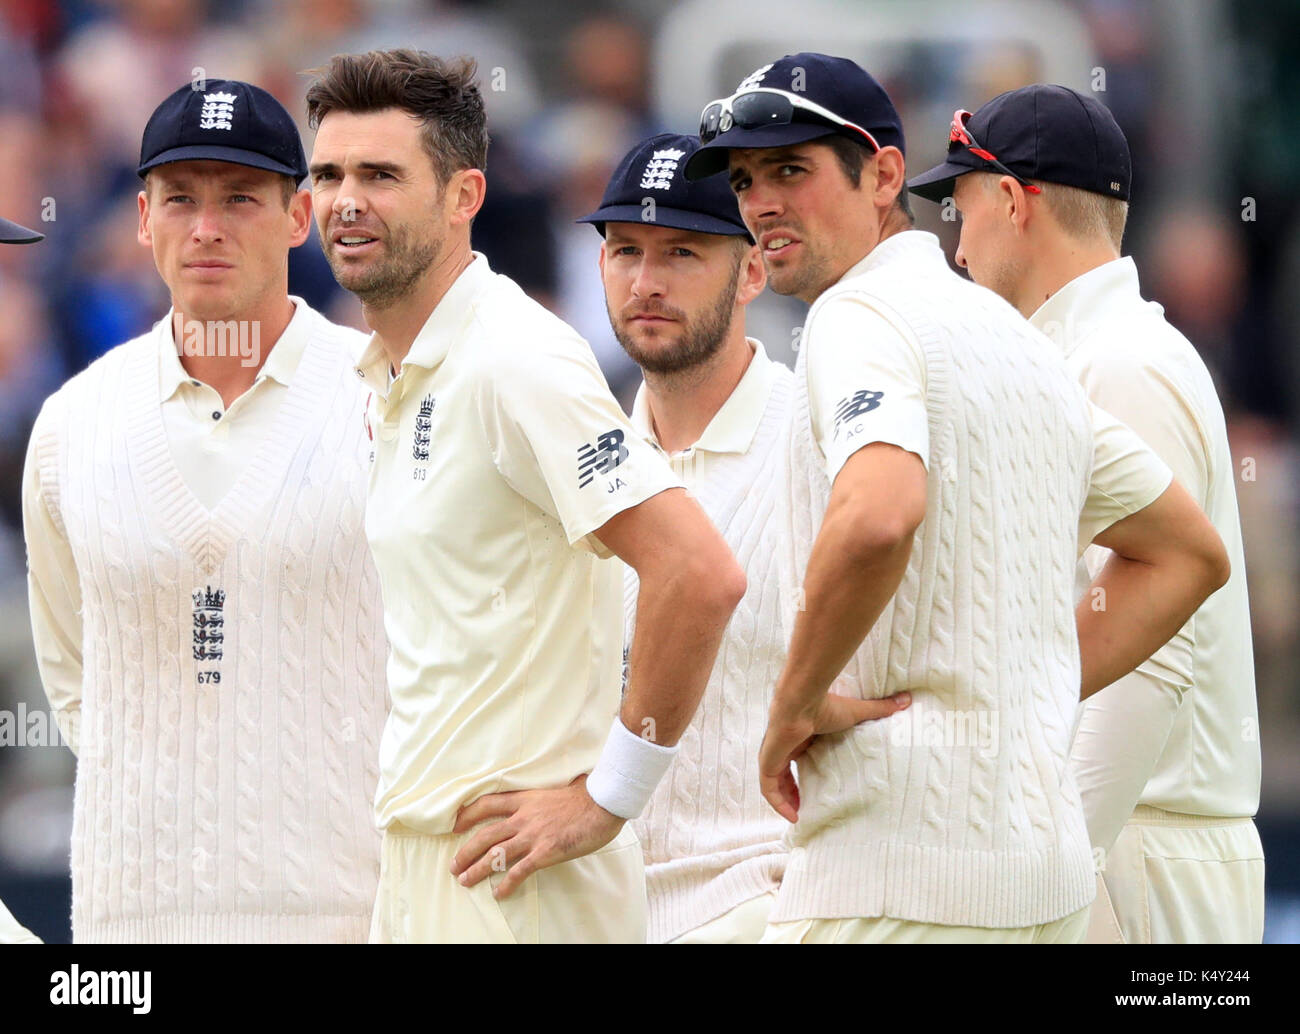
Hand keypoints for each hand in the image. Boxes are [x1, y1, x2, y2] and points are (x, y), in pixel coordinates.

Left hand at [449, 775, 623, 898]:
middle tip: (454, 865)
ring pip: (496, 854)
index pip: (487, 804)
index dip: (467, 814)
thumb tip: (536, 801)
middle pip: (485, 835)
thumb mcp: (553, 790)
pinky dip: (506, 884)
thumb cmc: (584, 795)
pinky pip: (519, 871)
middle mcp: (523, 817)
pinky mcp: (545, 852)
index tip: (455, 824)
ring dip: (477, 869)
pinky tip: (498, 893)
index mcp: (524, 800)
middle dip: (465, 852)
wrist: (602, 803)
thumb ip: (538, 799)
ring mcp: (533, 835)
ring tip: (465, 880)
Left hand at [759, 691, 910, 822]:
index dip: (805, 773)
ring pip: (775, 785)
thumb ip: (879, 709)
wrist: (802, 703)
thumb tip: (907, 700)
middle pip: (784, 774)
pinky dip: (778, 804)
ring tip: (799, 817)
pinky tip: (792, 816)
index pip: (798, 758)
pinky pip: (769, 790)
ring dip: (785, 801)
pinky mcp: (768, 763)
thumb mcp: (857, 712)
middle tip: (807, 807)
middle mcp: (784, 746)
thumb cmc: (826, 706)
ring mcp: (774, 755)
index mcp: (800, 736)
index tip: (817, 787)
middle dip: (793, 791)